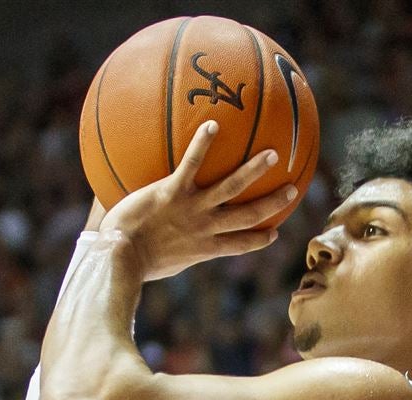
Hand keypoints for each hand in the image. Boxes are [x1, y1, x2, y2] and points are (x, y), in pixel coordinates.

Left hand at [99, 120, 296, 280]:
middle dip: (273, 203)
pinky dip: (203, 143)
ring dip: (253, 170)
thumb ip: (168, 250)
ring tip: (272, 154)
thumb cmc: (130, 262)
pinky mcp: (172, 191)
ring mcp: (192, 209)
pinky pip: (192, 163)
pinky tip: (212, 123)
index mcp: (204, 248)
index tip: (274, 232)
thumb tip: (159, 248)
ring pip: (232, 187)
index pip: (241, 244)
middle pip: (249, 215)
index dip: (260, 239)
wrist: (119, 257)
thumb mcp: (158, 263)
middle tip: (292, 189)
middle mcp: (205, 228)